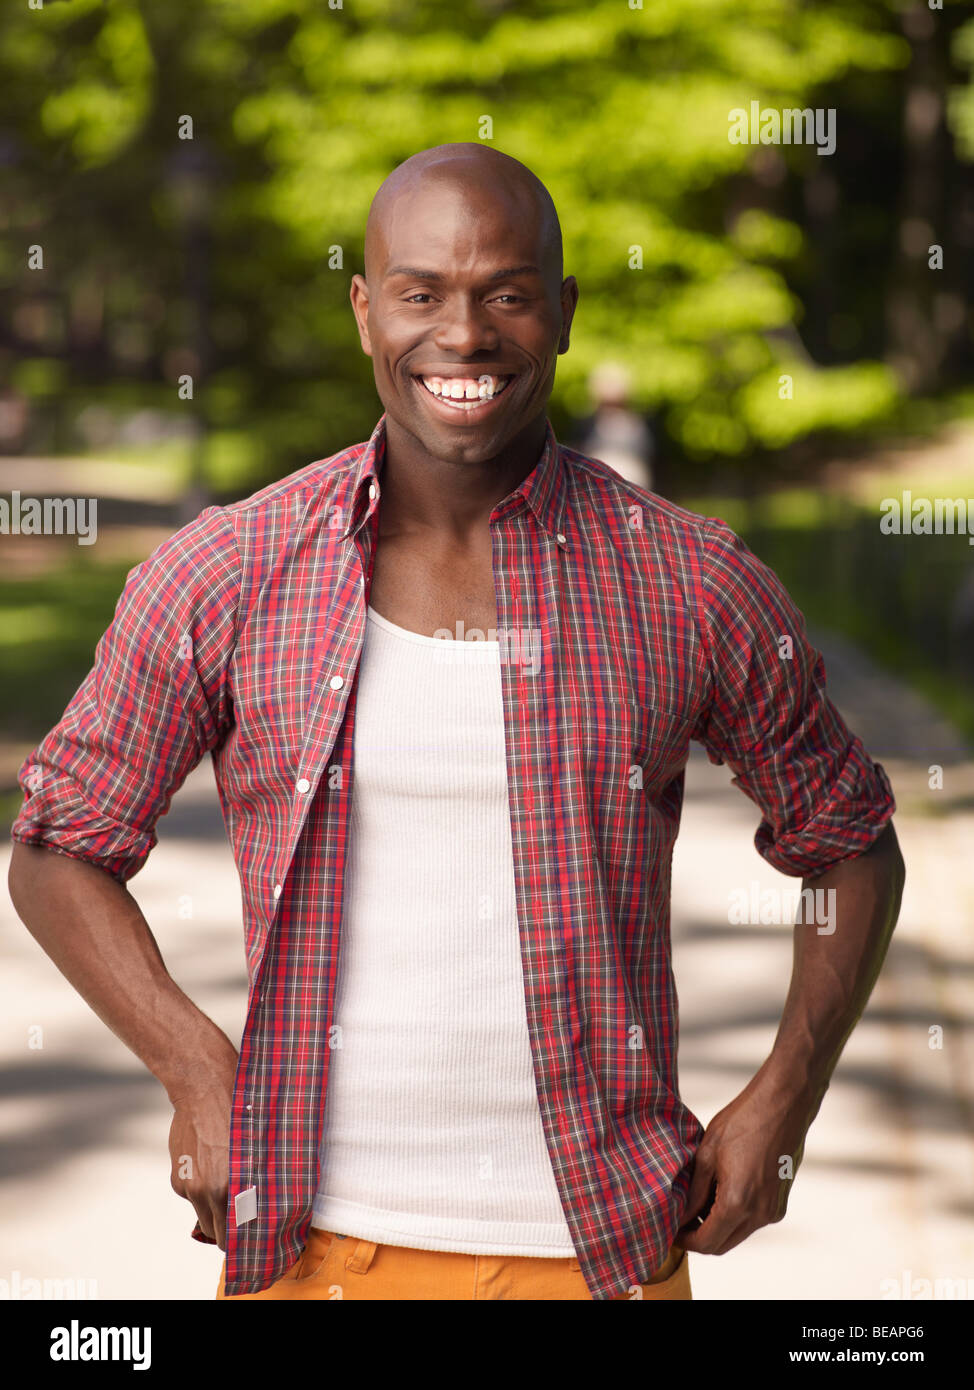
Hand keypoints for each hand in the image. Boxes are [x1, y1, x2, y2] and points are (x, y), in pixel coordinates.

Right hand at [166, 1043, 238, 1249]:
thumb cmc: (240, 1113)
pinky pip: (193, 1196)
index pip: (232, 1237)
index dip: (242, 1239)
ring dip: (215, 1209)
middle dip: (228, 1229)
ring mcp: (188, 1185)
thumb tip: (263, 1207)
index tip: (252, 1237)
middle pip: (216, 1233)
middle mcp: (206, 1191)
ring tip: (229, 1186)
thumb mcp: (257, 1149)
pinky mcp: (177, 1177)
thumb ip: (255, 1182)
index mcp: (229, 1186)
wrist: (203, 1087)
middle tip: (243, 1216)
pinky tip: (212, 1166)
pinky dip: (202, 1190)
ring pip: (203, 1215)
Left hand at [675, 1071, 812, 1255]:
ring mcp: (773, 1210)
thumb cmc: (742, 1121)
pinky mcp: (780, 1202)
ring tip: (697, 1203)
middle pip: (722, 1245)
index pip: (706, 1243)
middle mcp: (759, 1214)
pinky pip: (752, 1220)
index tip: (670, 1230)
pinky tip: (720, 1193)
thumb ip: (694, 1192)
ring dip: (716, 1227)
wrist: (783, 1104)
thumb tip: (681, 1216)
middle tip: (680, 1219)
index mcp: (738, 1203)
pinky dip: (734, 1216)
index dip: (684, 1241)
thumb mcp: (707, 1154)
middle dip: (699, 1238)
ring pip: (738, 1234)